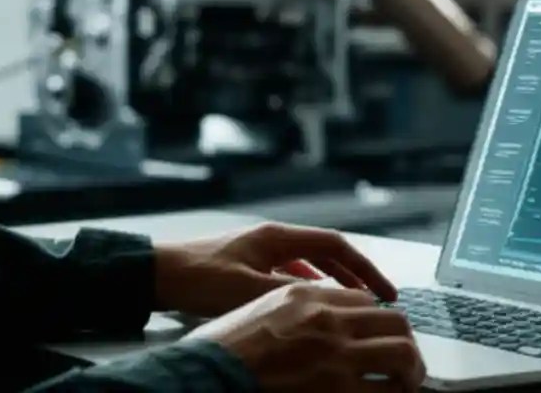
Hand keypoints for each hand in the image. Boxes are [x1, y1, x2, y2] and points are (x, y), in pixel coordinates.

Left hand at [153, 222, 398, 317]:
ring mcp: (259, 249)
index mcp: (277, 237)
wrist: (156, 273)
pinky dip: (308, 284)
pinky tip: (309, 299)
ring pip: (309, 262)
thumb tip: (329, 302)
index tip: (384, 289)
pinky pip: (289, 271)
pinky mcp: (246, 262)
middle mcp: (272, 238)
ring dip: (333, 279)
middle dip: (355, 274)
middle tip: (378, 297)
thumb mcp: (248, 291)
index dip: (365, 267)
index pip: (336, 246)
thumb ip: (291, 295)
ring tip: (352, 301)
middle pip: (326, 252)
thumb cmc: (198, 278)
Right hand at [188, 283, 425, 391]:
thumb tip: (332, 316)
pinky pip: (383, 391)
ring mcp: (335, 356)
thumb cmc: (223, 349)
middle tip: (407, 359)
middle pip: (394, 320)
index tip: (384, 331)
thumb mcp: (260, 308)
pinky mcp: (336, 391)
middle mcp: (327, 320)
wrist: (206, 377)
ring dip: (410, 369)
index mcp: (306, 297)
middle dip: (407, 340)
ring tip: (408, 381)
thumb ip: (298, 306)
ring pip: (401, 354)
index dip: (379, 318)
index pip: (364, 299)